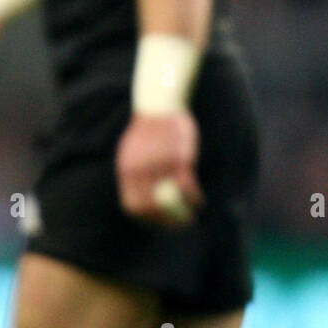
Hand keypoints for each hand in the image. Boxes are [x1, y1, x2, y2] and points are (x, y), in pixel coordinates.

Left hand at [115, 111, 203, 227]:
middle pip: (152, 207)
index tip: (159, 224)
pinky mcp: (179, 157)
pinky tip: (199, 201)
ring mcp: (160, 164)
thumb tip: (138, 190)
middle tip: (179, 225)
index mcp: (127, 171)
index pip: (133, 206)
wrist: (159, 102)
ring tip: (191, 217)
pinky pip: (187, 185)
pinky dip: (194, 197)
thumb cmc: (149, 127)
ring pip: (171, 199)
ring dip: (182, 212)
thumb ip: (134, 172)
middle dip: (166, 221)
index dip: (147, 219)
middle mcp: (141, 171)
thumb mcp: (133, 151)